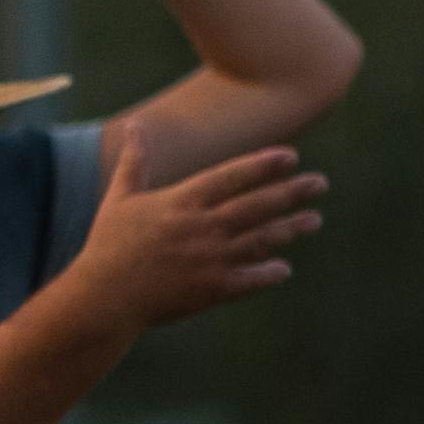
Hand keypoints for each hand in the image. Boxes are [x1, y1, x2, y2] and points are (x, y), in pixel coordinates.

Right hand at [68, 115, 321, 330]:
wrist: (103, 298)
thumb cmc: (107, 246)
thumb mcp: (119, 198)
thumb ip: (135, 161)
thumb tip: (135, 125)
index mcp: (182, 202)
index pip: (233, 176)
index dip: (264, 165)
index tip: (292, 156)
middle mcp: (203, 227)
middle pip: (258, 205)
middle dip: (293, 192)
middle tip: (320, 183)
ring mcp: (211, 259)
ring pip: (262, 239)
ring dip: (291, 229)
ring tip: (315, 220)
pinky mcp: (212, 290)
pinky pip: (250, 279)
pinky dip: (269, 274)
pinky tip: (284, 269)